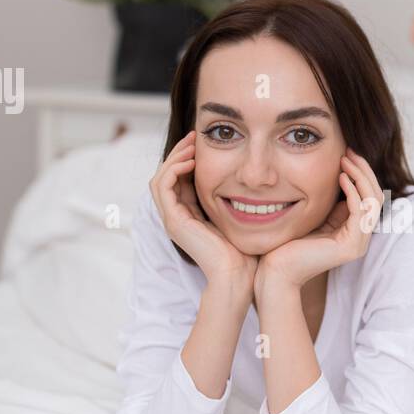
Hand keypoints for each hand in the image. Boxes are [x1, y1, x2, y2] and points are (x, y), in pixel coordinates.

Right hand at [150, 130, 259, 295]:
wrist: (240, 276)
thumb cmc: (246, 251)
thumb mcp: (241, 215)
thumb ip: (238, 198)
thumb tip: (253, 178)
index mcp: (191, 215)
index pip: (180, 178)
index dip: (188, 157)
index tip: (203, 142)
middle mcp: (178, 216)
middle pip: (167, 175)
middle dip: (179, 152)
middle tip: (195, 136)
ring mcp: (173, 220)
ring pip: (160, 177)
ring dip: (174, 157)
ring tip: (192, 144)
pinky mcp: (174, 221)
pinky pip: (162, 186)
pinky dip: (173, 169)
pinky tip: (191, 160)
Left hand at [255, 147, 382, 296]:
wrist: (276, 269)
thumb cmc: (289, 241)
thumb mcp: (315, 214)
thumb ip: (331, 201)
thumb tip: (340, 172)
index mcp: (354, 229)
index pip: (369, 195)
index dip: (361, 172)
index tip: (347, 152)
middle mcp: (361, 237)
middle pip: (376, 195)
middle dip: (364, 170)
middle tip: (349, 151)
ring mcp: (359, 243)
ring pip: (373, 201)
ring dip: (361, 176)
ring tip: (345, 160)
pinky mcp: (351, 245)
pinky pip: (361, 211)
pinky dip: (354, 191)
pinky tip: (341, 177)